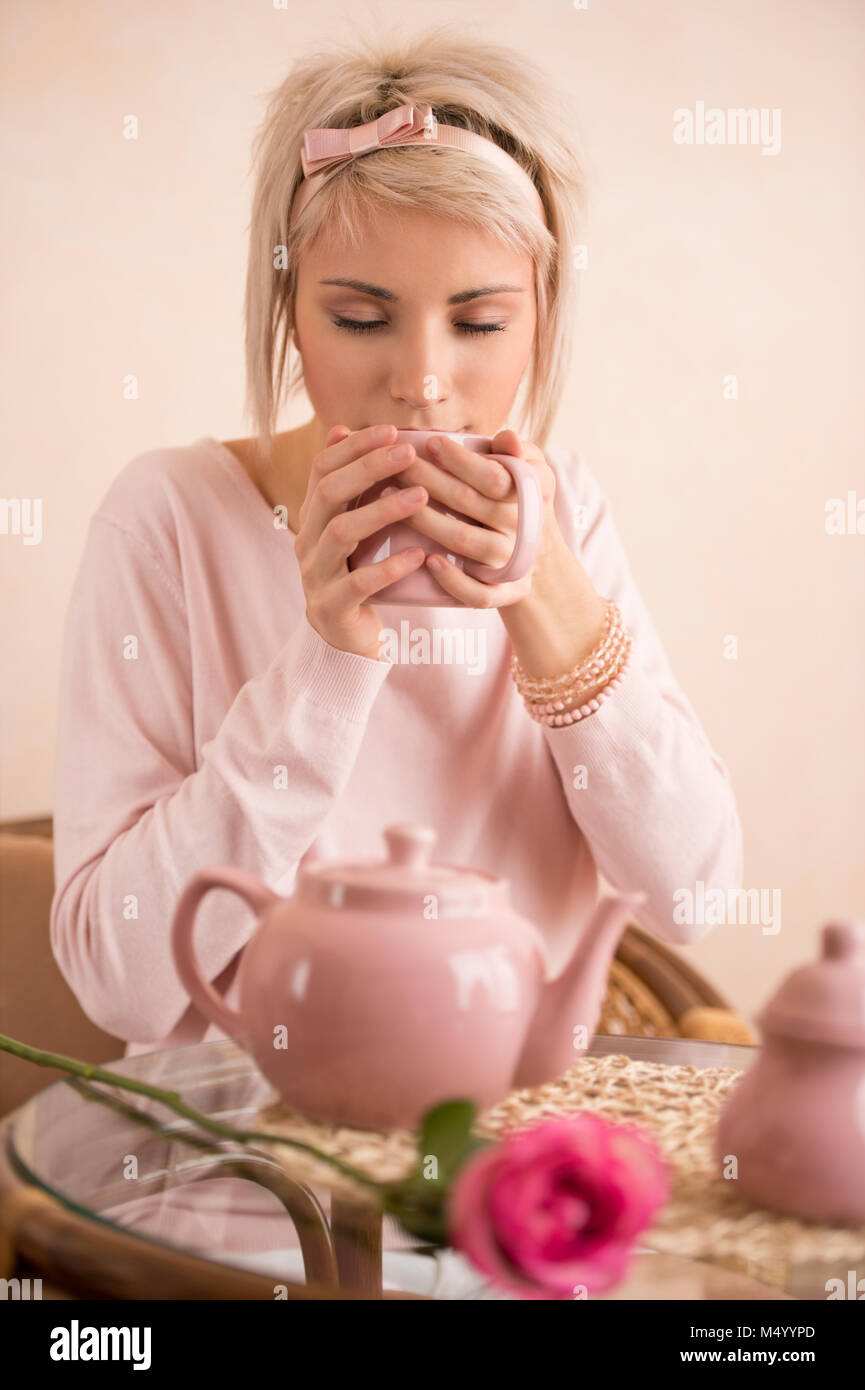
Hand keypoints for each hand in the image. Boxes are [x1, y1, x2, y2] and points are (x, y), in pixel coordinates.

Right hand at [294, 424, 429, 659]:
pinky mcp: (333, 607)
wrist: (343, 640)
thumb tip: (341, 428)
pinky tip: (418, 557)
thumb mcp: (351, 528)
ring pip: (341, 533)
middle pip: (329, 493)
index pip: (323, 469)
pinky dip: (388, 568)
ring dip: (382, 511)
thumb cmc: (357, 574)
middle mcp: (308, 541)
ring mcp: (316, 575)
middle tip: (409, 453)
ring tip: (421, 498)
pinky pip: (359, 584)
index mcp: (313, 518)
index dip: (354, 447)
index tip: (392, 430)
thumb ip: (349, 486)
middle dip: (369, 468)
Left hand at [393, 428, 557, 607]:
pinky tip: (427, 560)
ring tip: (389, 499)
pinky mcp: (506, 593)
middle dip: (427, 480)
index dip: (460, 459)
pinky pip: (478, 593)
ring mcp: (512, 562)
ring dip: (426, 521)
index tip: (430, 442)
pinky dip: (453, 579)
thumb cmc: (523, 504)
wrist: (544, 560)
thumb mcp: (532, 472)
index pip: (492, 474)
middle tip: (396, 465)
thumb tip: (505, 436)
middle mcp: (522, 528)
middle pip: (468, 503)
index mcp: (529, 494)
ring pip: (465, 540)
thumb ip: (519, 451)